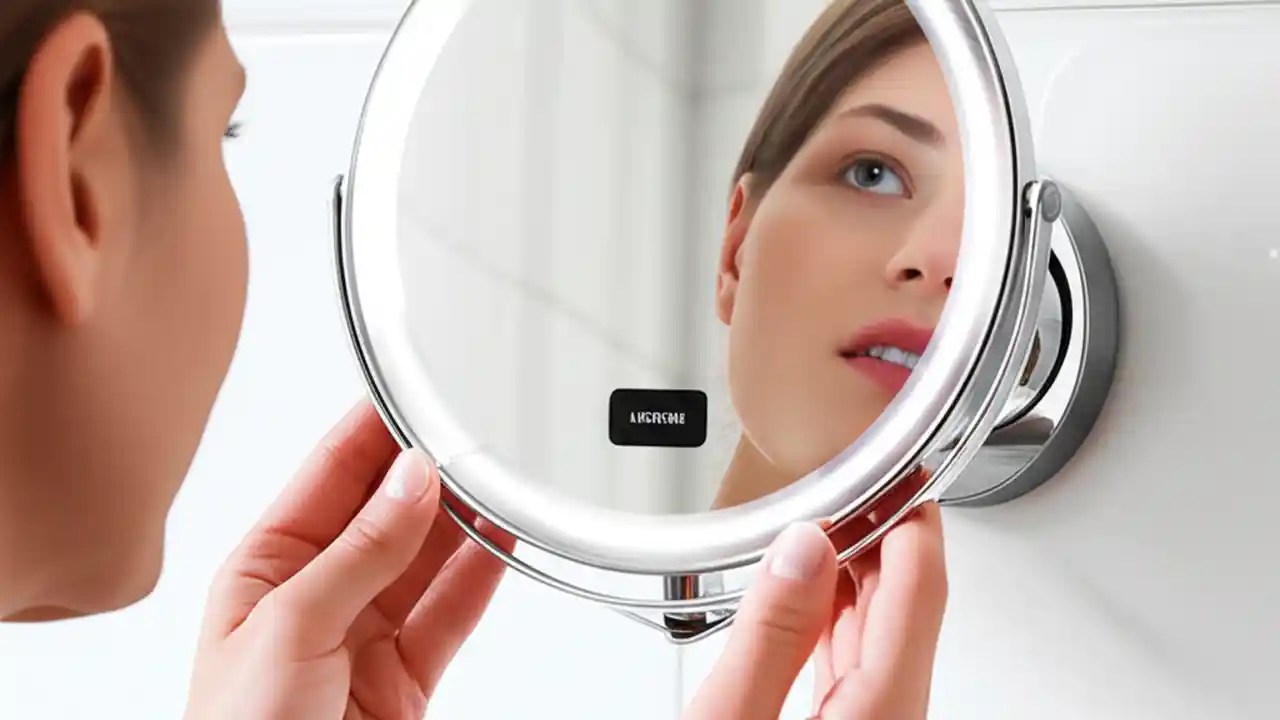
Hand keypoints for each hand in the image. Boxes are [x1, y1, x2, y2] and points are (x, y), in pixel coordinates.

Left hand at [184, 402, 513, 719]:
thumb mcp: (288, 629)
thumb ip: (358, 552)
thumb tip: (411, 479)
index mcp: (266, 565)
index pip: (331, 474)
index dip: (376, 429)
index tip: (422, 391)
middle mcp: (319, 591)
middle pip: (389, 511)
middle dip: (433, 472)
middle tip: (479, 435)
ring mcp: (367, 632)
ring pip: (430, 556)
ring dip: (468, 520)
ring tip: (505, 478)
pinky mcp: (408, 673)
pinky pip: (454, 610)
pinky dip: (485, 576)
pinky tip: (507, 541)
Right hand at [684, 503, 946, 719]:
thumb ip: (769, 638)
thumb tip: (801, 549)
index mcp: (880, 714)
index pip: (920, 593)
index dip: (910, 521)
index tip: (894, 473)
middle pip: (908, 610)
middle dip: (882, 538)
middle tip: (851, 485)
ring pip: (883, 639)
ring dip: (857, 578)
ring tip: (822, 527)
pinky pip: (858, 669)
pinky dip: (836, 621)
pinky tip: (806, 599)